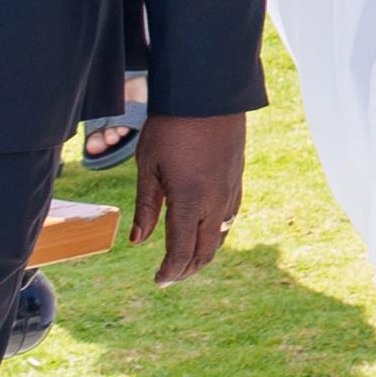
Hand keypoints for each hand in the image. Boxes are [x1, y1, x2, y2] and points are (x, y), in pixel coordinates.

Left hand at [127, 111, 247, 282]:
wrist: (207, 95)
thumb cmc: (170, 127)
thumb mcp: (148, 166)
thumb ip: (145, 206)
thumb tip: (138, 241)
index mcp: (188, 201)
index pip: (181, 252)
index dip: (170, 272)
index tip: (158, 281)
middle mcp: (213, 202)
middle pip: (204, 251)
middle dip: (187, 269)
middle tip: (170, 277)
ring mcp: (229, 191)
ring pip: (220, 236)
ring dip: (203, 253)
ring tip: (186, 259)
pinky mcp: (237, 179)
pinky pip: (230, 216)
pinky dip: (217, 232)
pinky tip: (206, 230)